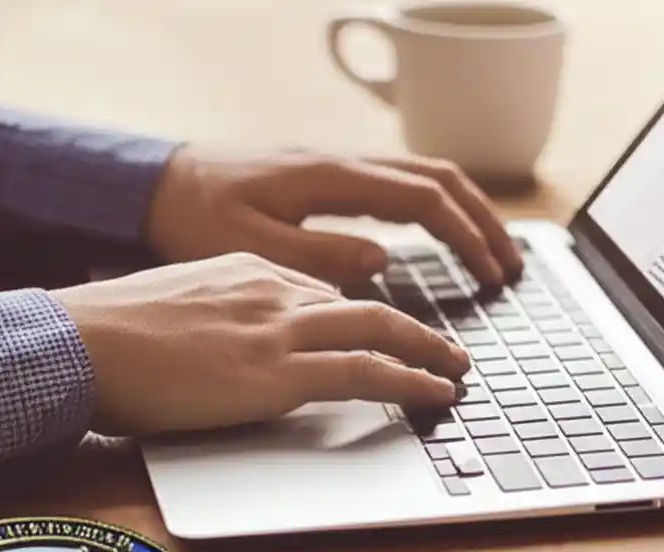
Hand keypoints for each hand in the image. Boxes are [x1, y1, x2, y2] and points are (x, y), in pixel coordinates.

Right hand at [50, 252, 470, 435]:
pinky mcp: (276, 372)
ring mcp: (277, 329)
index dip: (359, 318)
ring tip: (457, 371)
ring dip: (427, 351)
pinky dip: (409, 380)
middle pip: (364, 302)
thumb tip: (227, 347)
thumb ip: (214, 317)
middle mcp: (271, 289)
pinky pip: (363, 372)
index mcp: (244, 270)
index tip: (381, 335)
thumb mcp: (172, 306)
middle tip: (446, 346)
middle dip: (414, 325)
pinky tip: (435, 392)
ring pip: (377, 330)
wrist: (78, 343)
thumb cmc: (106, 334)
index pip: (320, 292)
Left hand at [144, 148, 522, 286]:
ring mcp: (337, 166)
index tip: (491, 276)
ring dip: (465, 211)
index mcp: (330, 178)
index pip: (423, 199)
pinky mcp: (328, 178)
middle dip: (484, 222)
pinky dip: (435, 207)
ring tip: (491, 254)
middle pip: (439, 178)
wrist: (153, 184)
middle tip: (511, 268)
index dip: (465, 237)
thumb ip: (318, 255)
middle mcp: (342, 163)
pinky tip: (440, 235)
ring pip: (423, 176)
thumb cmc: (192, 217)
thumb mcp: (249, 247)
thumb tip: (384, 261)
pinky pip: (399, 183)